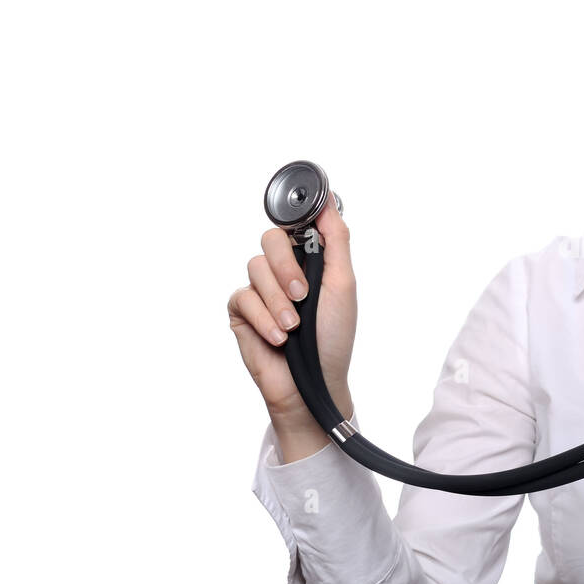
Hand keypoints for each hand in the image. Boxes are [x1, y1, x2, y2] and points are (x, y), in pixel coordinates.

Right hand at [227, 192, 356, 428]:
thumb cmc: (332, 337)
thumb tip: (330, 200)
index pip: (294, 225)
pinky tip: (279, 338)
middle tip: (302, 294)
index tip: (301, 230)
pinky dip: (264, 318)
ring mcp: (260, 290)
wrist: (313, 383)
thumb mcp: (342, 284)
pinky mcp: (241, 311)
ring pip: (255, 268)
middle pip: (271, 240)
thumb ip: (336, 240)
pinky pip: (243, 297)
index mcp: (309, 260)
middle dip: (286, 267)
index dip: (294, 222)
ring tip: (293, 327)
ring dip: (278, 300)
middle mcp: (282, 270)